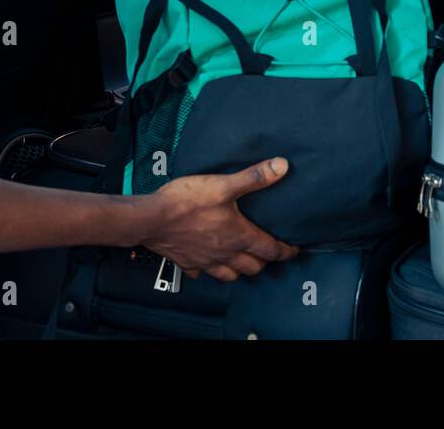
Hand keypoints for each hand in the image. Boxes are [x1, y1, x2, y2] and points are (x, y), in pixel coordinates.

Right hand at [141, 157, 298, 281]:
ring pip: (229, 275)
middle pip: (252, 267)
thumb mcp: (224, 184)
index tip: (293, 250)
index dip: (285, 251)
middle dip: (263, 262)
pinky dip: (209, 270)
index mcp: (238, 236)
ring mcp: (205, 261)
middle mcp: (225, 253)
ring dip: (240, 270)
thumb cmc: (187, 201)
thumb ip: (254, 177)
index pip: (270, 250)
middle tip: (268, 254)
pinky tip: (209, 263)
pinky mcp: (186, 262)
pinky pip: (202, 273)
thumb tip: (282, 166)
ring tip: (244, 262)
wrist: (151, 218)